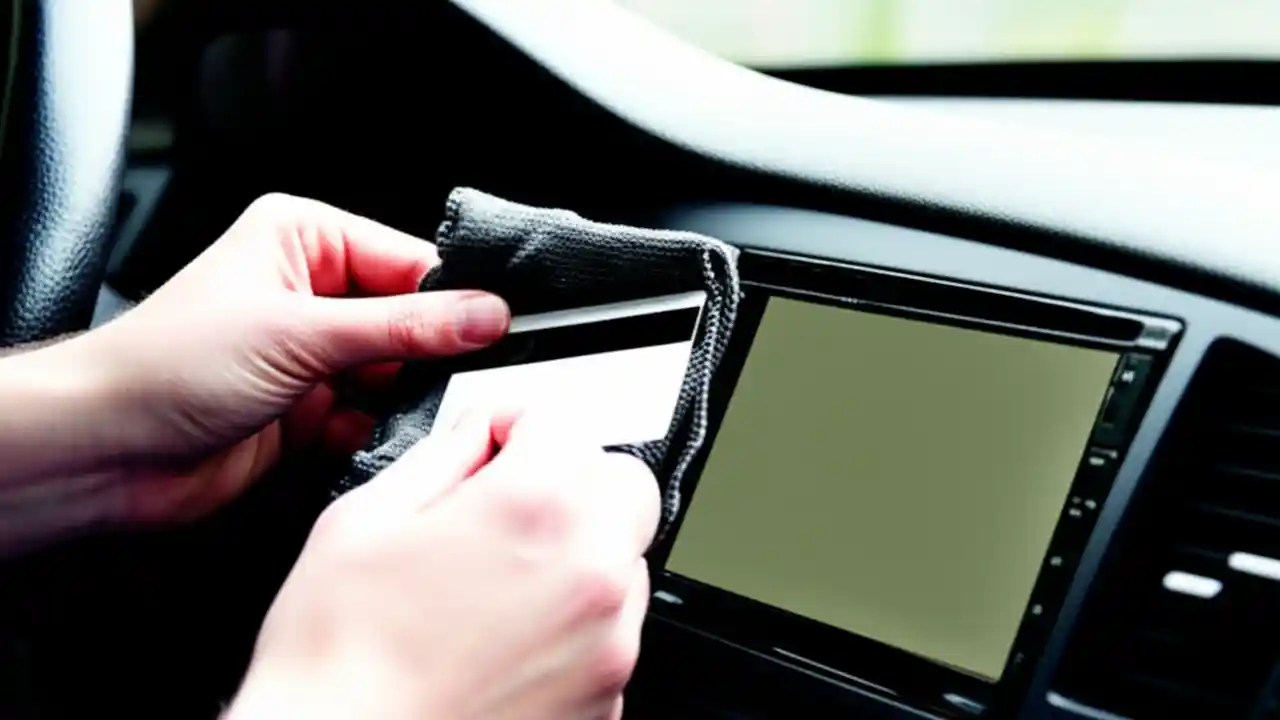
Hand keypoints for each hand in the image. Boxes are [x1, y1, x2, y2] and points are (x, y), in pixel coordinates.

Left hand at [0, 194, 508, 552]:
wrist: (105, 453)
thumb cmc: (166, 365)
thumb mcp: (300, 333)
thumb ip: (403, 328)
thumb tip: (485, 314)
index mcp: (304, 239)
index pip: (410, 262)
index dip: (454, 298)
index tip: (498, 329)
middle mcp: (310, 292)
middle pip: (410, 321)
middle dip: (427, 355)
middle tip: (452, 378)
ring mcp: (311, 355)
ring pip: (395, 375)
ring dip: (401, 398)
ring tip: (395, 411)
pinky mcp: (309, 411)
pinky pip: (372, 419)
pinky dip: (374, 433)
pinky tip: (356, 437)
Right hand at [225, 411, 659, 719]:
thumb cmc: (338, 660)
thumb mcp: (363, 520)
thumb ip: (441, 455)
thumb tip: (476, 433)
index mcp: (535, 510)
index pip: (563, 421)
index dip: (516, 427)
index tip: (492, 447)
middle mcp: (590, 574)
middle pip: (622, 485)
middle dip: (571, 481)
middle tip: (511, 506)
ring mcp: (608, 644)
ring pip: (623, 561)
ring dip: (577, 554)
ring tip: (496, 586)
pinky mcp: (607, 699)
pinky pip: (611, 632)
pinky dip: (574, 622)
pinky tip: (505, 637)